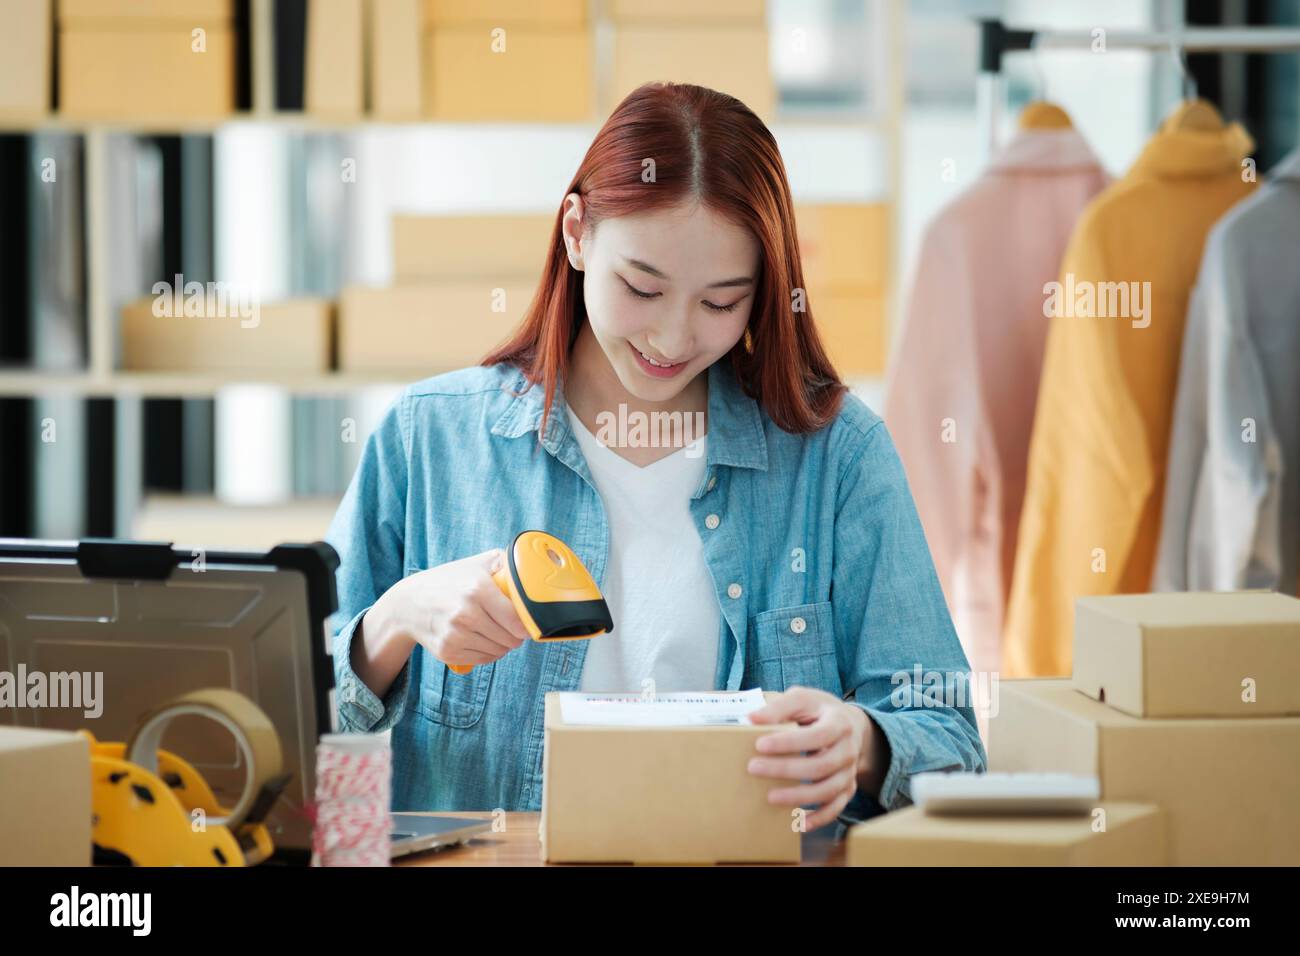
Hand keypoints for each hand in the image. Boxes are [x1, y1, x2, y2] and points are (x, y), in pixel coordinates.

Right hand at [370, 549, 530, 668]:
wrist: (408, 604)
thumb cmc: (447, 582)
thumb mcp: (474, 564)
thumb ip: (504, 563)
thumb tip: (531, 569)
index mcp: (477, 589)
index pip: (517, 619)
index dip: (527, 624)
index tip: (528, 622)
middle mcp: (466, 613)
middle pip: (511, 638)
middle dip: (516, 634)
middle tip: (511, 626)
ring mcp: (455, 635)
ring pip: (499, 651)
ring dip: (503, 644)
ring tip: (495, 631)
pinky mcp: (448, 652)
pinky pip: (483, 660)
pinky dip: (488, 653)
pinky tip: (482, 640)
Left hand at [746, 687, 886, 830]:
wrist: (851, 724)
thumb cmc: (820, 710)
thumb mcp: (803, 698)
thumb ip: (780, 707)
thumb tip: (751, 719)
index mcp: (839, 723)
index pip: (816, 736)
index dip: (788, 742)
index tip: (759, 744)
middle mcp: (848, 749)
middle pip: (820, 766)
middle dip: (785, 770)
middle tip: (753, 768)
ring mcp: (849, 771)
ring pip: (828, 791)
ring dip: (798, 797)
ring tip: (770, 797)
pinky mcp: (847, 787)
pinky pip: (836, 807)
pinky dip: (819, 818)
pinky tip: (798, 822)